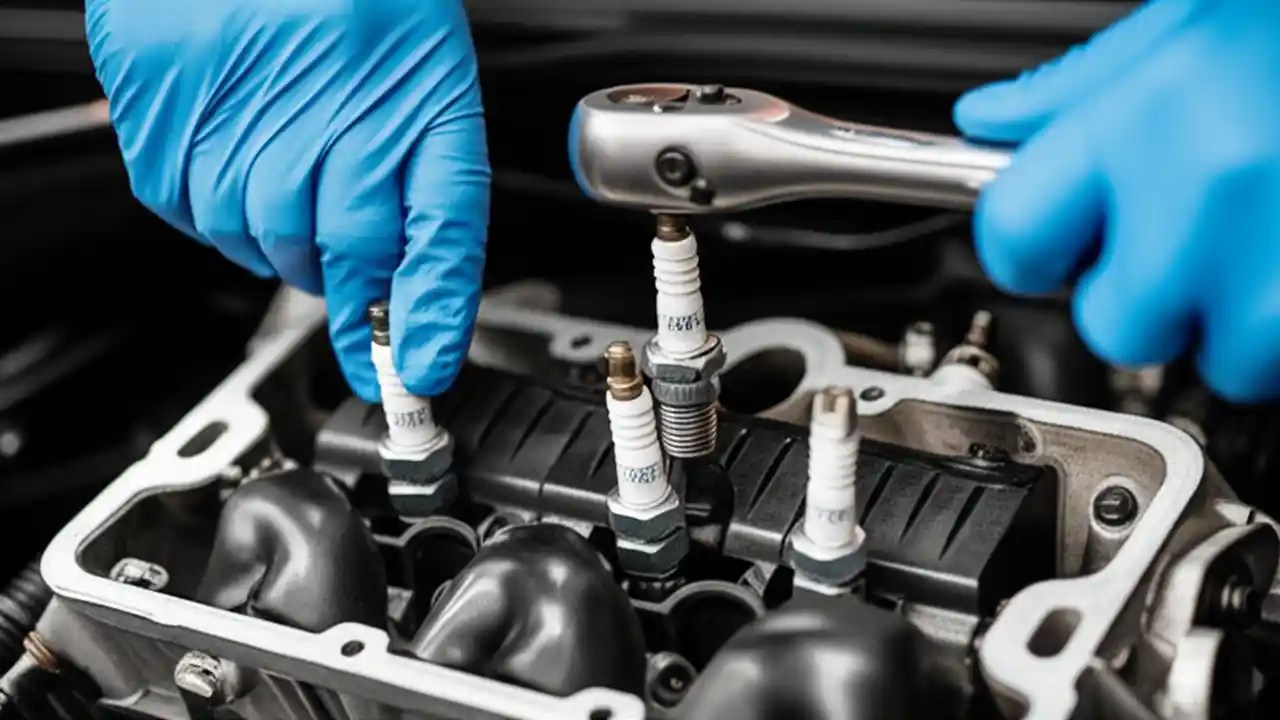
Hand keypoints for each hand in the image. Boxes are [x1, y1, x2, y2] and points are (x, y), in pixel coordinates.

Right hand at [86, 0, 489, 400]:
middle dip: (350, 282)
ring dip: (278, 242)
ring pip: (259, 239)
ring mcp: (245, 98)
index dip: (433, 311)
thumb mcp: (421, 80)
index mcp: (420, 93)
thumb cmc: (357, 1)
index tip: (420, 369)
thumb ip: (424, 186)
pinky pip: (184, 205)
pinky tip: (231, 164)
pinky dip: (210, 212)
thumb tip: (411, 305)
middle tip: (350, 271)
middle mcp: (336, 100)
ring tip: (287, 183)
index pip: (444, 228)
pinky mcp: (167, 92)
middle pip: (346, 251)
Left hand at [954, 0, 1279, 401]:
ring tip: (1269, 242)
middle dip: (1144, 295)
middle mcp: (1214, 190)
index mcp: (1150, 115)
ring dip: (1235, 322)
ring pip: (1218, 362)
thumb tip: (991, 125)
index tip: (1054, 244)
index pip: (1015, 234)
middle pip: (1115, 323)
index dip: (1031, 247)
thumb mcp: (1189, 24)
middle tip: (1189, 241)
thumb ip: (1082, 90)